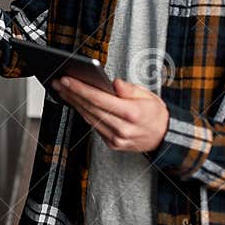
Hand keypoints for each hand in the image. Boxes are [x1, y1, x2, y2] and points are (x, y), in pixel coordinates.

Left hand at [51, 76, 168, 152]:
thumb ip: (128, 89)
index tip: (67, 79)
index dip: (80, 88)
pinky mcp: (113, 144)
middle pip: (91, 108)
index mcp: (132, 113)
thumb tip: (113, 83)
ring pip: (89, 118)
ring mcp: (117, 138)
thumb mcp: (148, 95)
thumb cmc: (156, 113)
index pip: (100, 99)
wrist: (165, 137)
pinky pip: (94, 126)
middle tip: (59, 82)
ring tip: (63, 90)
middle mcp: (123, 128)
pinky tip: (76, 103)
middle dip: (72, 93)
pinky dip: (84, 113)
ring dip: (74, 103)